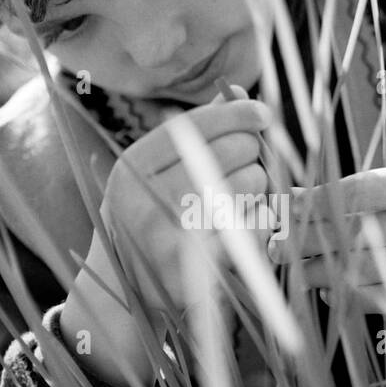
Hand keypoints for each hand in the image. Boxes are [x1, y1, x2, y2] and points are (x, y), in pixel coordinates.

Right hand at [97, 87, 271, 314]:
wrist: (122, 291)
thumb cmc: (148, 220)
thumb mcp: (154, 174)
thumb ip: (194, 135)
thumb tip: (240, 94)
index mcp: (132, 166)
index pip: (196, 124)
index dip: (236, 114)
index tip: (263, 114)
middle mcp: (145, 197)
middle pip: (229, 151)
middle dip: (251, 155)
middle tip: (247, 170)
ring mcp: (169, 235)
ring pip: (247, 185)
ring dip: (258, 189)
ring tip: (241, 201)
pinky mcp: (196, 270)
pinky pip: (254, 226)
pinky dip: (261, 222)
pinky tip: (248, 227)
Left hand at [267, 168, 385, 319]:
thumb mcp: (381, 195)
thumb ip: (339, 196)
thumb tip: (288, 200)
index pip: (359, 192)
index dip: (318, 201)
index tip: (287, 208)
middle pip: (351, 235)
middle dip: (304, 241)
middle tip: (275, 246)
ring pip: (355, 272)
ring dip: (314, 272)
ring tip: (292, 269)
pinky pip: (369, 300)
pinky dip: (338, 295)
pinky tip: (323, 288)